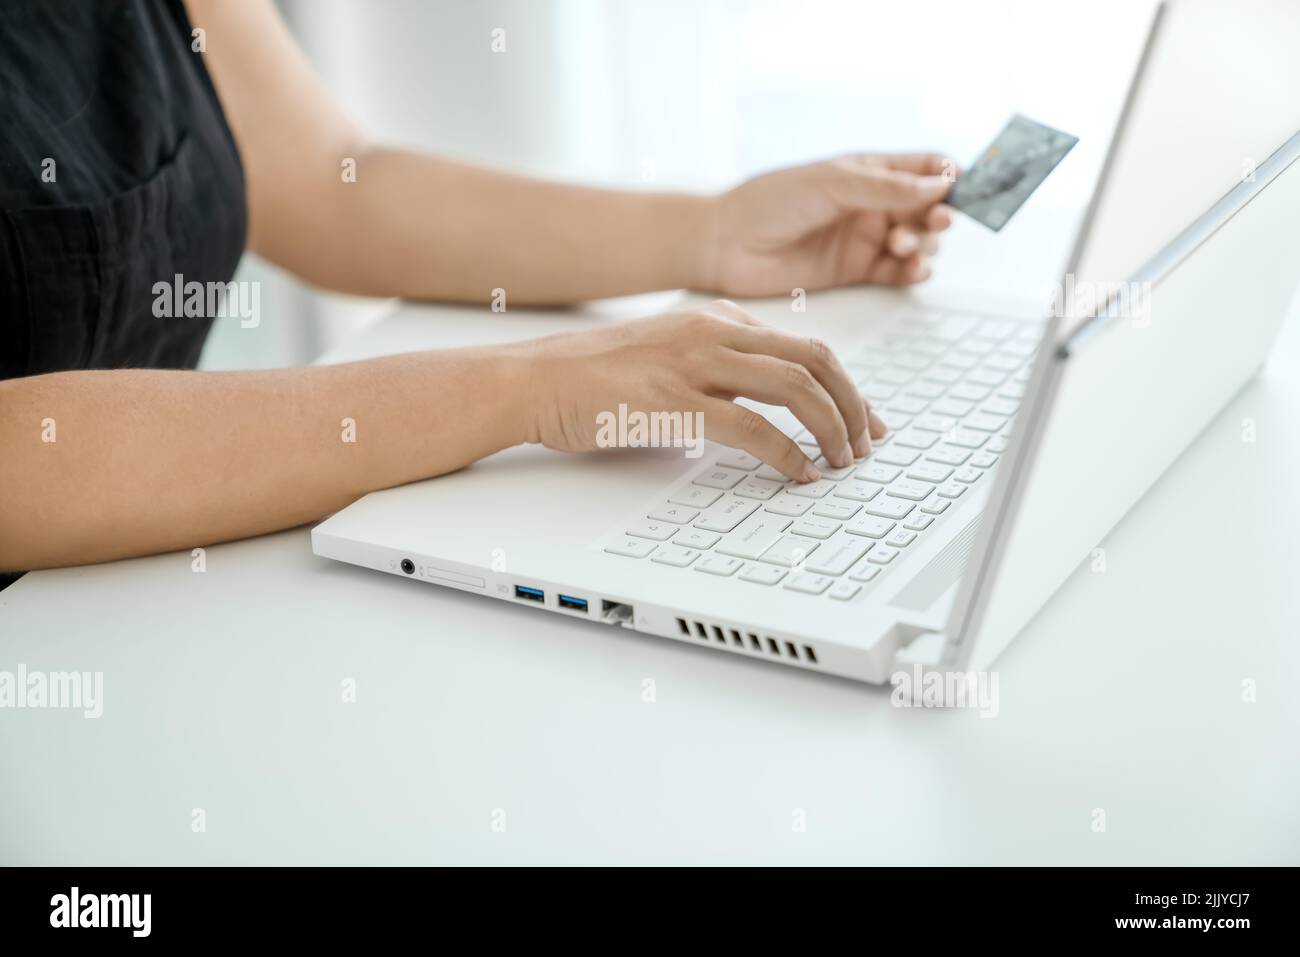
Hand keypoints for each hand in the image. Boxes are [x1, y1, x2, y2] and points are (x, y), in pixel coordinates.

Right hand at [521, 300, 886, 481]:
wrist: (534, 379)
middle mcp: (713, 332)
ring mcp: (695, 364)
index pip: (804, 346)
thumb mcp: (666, 352)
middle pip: (814, 360)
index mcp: (715, 318)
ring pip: (794, 389)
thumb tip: (760, 402)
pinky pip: (753, 428)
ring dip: (831, 429)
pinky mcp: (675, 403)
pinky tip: (799, 474)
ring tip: (841, 462)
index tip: (863, 418)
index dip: (845, 385)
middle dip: (854, 404)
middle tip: (868, 443)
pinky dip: (787, 454)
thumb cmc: (592, 375)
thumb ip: (714, 363)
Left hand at [700, 153, 954, 296]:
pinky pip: (898, 273)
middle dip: (940, 214)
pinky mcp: (854, 272)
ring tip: (903, 244)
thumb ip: (886, 187)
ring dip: (924, 243)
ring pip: (918, 242)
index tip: (962, 187)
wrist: (725, 245)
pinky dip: (913, 272)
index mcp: (867, 171)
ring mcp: (864, 239)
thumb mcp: (831, 183)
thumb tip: (941, 184)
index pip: (924, 167)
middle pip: (929, 207)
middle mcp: (871, 204)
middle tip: (935, 222)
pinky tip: (913, 270)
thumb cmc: (768, 202)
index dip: (949, 175)